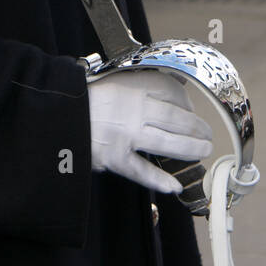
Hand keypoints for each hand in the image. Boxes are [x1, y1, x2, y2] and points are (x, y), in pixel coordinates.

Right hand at [87, 69, 213, 195]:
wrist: (58, 115)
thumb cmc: (84, 97)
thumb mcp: (112, 79)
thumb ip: (138, 83)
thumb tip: (173, 83)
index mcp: (132, 87)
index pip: (169, 91)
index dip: (186, 101)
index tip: (192, 109)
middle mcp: (134, 110)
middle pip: (175, 118)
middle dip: (196, 127)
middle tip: (208, 133)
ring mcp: (126, 135)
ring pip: (166, 143)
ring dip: (189, 148)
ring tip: (203, 151)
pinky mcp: (115, 158)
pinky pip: (142, 171)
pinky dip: (159, 180)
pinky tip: (174, 185)